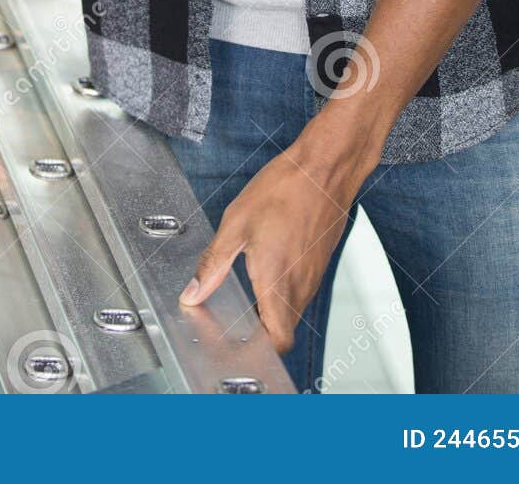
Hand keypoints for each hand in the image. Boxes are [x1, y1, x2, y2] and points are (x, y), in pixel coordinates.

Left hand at [178, 132, 369, 354]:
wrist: (325, 166)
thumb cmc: (286, 189)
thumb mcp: (237, 223)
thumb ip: (214, 264)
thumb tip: (193, 293)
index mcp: (278, 283)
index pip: (279, 340)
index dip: (261, 351)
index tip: (239, 345)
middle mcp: (301, 285)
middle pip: (283, 327)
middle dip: (260, 329)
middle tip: (235, 317)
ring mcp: (314, 273)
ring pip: (292, 307)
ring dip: (272, 307)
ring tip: (248, 288)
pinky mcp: (320, 260)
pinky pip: (301, 286)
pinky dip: (284, 287)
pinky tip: (268, 263)